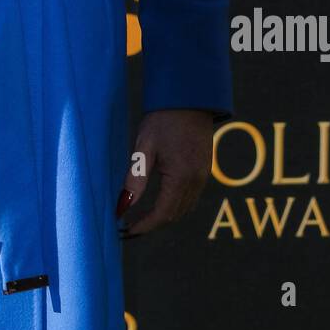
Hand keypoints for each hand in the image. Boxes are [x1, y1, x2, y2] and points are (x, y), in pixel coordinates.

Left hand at [116, 108, 214, 235]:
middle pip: (174, 215)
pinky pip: (191, 197)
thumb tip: (123, 206)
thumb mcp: (144, 147)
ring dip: (164, 216)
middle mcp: (196, 180)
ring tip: (140, 216)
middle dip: (152, 224)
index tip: (126, 231)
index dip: (144, 226)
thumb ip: (136, 179)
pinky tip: (159, 200)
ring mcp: (203, 175)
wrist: (189, 97)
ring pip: (184, 208)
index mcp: (181, 176)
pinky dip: (175, 204)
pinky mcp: (205, 169)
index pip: (162, 214)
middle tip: (129, 226)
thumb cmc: (163, 118)